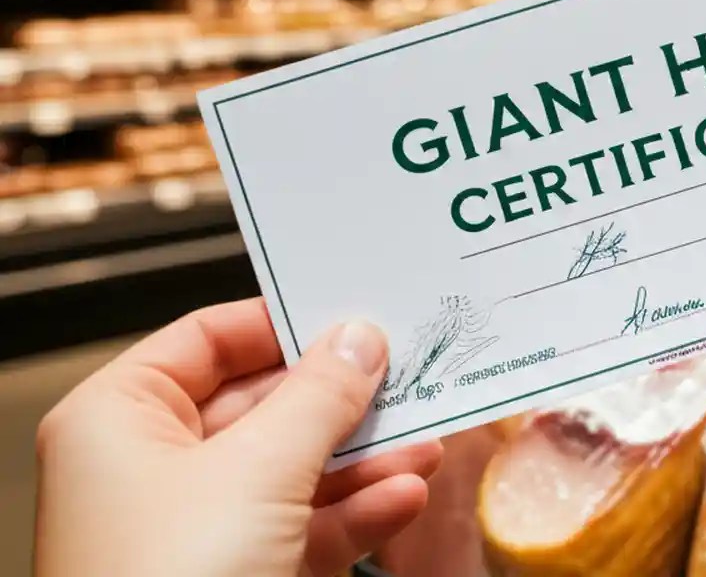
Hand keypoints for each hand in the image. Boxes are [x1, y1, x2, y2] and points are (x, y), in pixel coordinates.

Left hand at [34, 298, 441, 576]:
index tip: (352, 316)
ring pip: (294, 470)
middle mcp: (152, 468)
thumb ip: (318, 397)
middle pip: (264, 406)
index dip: (283, 325)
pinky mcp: (237, 575)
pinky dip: (355, 512)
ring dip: (364, 460)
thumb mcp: (258, 470)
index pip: (208, 340)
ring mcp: (197, 528)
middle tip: (407, 376)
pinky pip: (303, 527)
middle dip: (343, 402)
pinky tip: (404, 496)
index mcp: (120, 419)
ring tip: (424, 441)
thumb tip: (358, 340)